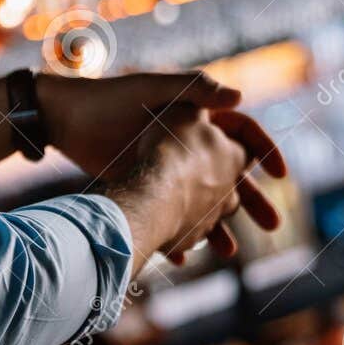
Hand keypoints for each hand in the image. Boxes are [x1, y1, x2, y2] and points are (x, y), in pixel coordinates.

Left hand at [61, 72, 286, 266]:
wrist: (63, 121)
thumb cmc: (106, 98)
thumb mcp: (151, 88)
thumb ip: (193, 88)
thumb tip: (240, 94)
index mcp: (196, 114)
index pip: (242, 132)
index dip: (265, 152)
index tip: (280, 176)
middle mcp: (186, 141)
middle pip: (231, 173)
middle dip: (253, 200)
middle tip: (273, 225)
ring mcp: (166, 166)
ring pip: (203, 201)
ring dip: (219, 227)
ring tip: (229, 253)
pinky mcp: (145, 185)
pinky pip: (173, 215)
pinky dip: (180, 235)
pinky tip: (184, 256)